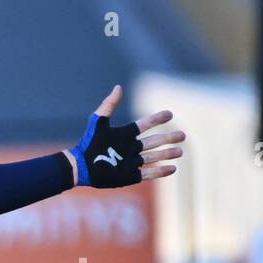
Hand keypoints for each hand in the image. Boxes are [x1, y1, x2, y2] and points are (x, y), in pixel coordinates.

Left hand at [66, 84, 184, 186]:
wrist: (80, 166)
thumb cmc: (88, 143)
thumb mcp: (98, 122)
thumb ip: (109, 105)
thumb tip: (118, 87)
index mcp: (125, 135)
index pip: (145, 125)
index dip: (157, 119)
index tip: (169, 114)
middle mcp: (131, 148)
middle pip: (154, 142)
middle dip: (168, 138)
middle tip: (182, 135)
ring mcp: (131, 162)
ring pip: (154, 157)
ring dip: (168, 154)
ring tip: (180, 151)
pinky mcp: (130, 175)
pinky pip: (148, 173)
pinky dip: (160, 171)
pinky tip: (172, 168)